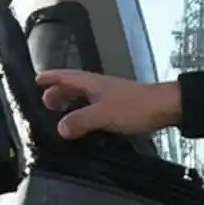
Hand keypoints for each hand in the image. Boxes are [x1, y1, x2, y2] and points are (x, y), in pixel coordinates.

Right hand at [36, 69, 180, 138]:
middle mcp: (100, 87)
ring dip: (71, 103)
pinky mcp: (120, 108)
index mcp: (92, 83)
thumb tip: (59, 128)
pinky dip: (85, 113)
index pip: (66, 76)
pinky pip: (95, 108)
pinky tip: (86, 126)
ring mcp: (111, 96)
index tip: (36, 80)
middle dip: (58, 92)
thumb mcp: (103, 114)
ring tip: (61, 116)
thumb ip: (80, 120)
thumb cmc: (135, 107)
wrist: (167, 108)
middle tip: (45, 104)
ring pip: (85, 97)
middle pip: (74, 86)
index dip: (51, 77)